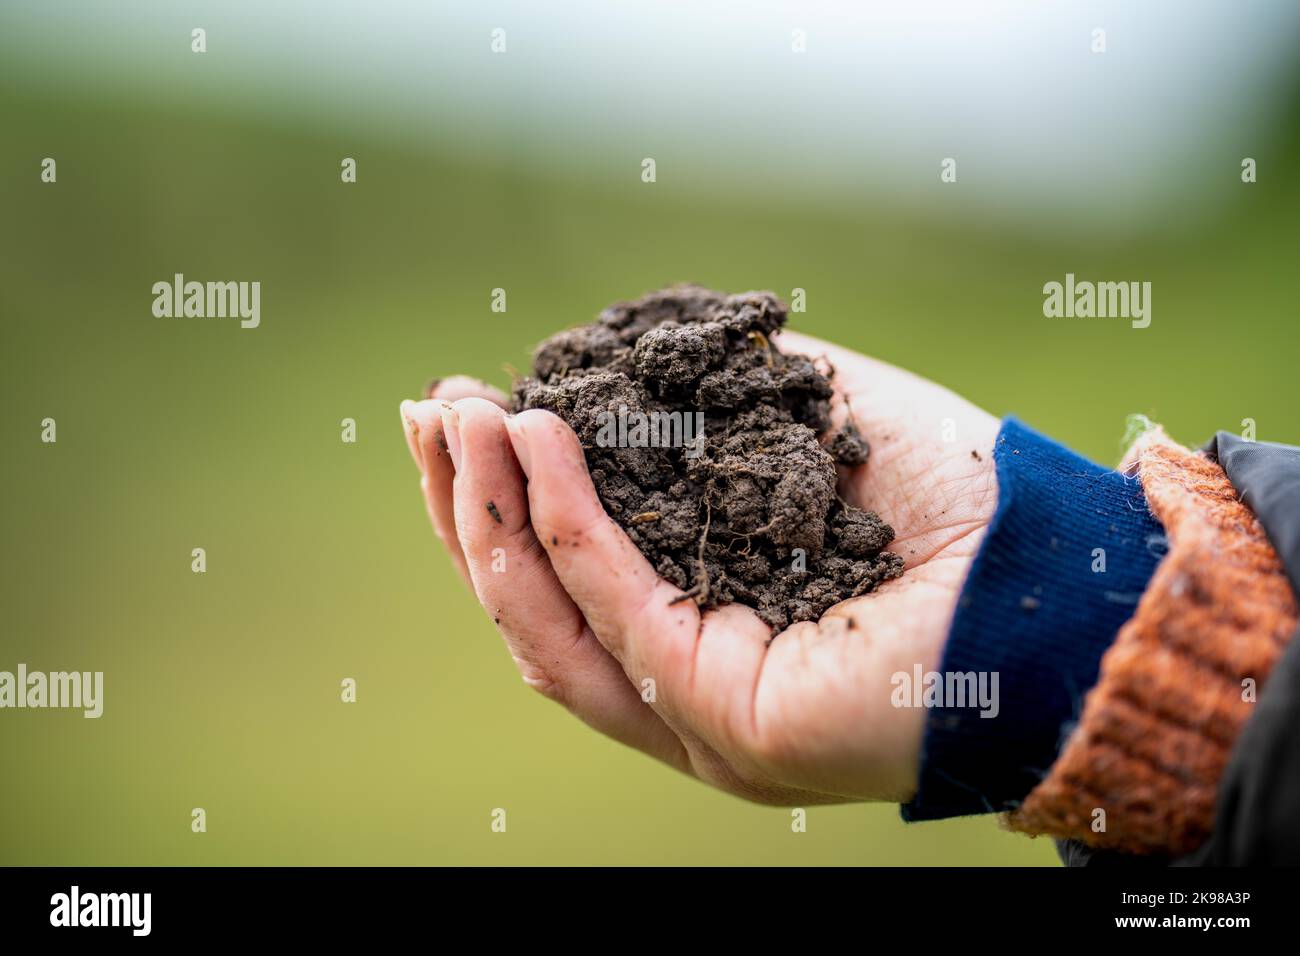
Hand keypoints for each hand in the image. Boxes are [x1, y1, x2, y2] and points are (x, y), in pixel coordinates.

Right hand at [400, 330, 997, 803]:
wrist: (1054, 563)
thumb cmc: (943, 493)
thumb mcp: (795, 422)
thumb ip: (701, 410)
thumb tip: (602, 368)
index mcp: (699, 617)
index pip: (564, 567)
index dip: (499, 489)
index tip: (461, 403)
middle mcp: (688, 675)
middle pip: (535, 603)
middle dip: (466, 503)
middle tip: (426, 410)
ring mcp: (700, 710)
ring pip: (548, 626)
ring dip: (486, 518)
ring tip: (455, 421)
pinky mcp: (727, 717)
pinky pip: (618, 612)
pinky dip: (564, 523)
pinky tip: (535, 440)